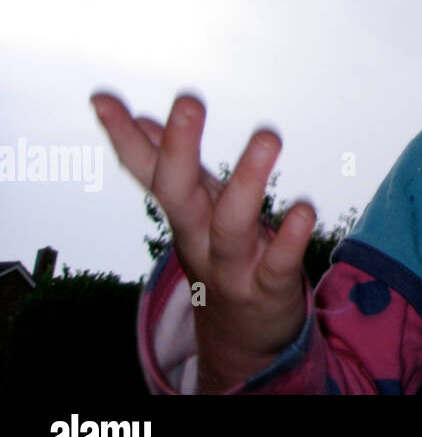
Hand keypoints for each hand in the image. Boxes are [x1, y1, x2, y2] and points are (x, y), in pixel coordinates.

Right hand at [92, 91, 315, 391]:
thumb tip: (144, 120)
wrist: (242, 338)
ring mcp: (230, 265)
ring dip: (247, 182)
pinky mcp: (267, 287)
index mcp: (184, 210)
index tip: (101, 98)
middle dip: (178, 148)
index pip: (146, 170)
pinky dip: (290, 238)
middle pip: (178, 193)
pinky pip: (278, 263)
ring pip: (230, 225)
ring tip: (267, 136)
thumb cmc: (222, 256)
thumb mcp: (196, 211)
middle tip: (188, 101)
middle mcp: (198, 236)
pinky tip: (305, 210)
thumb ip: (169, 168)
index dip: (122, 137)